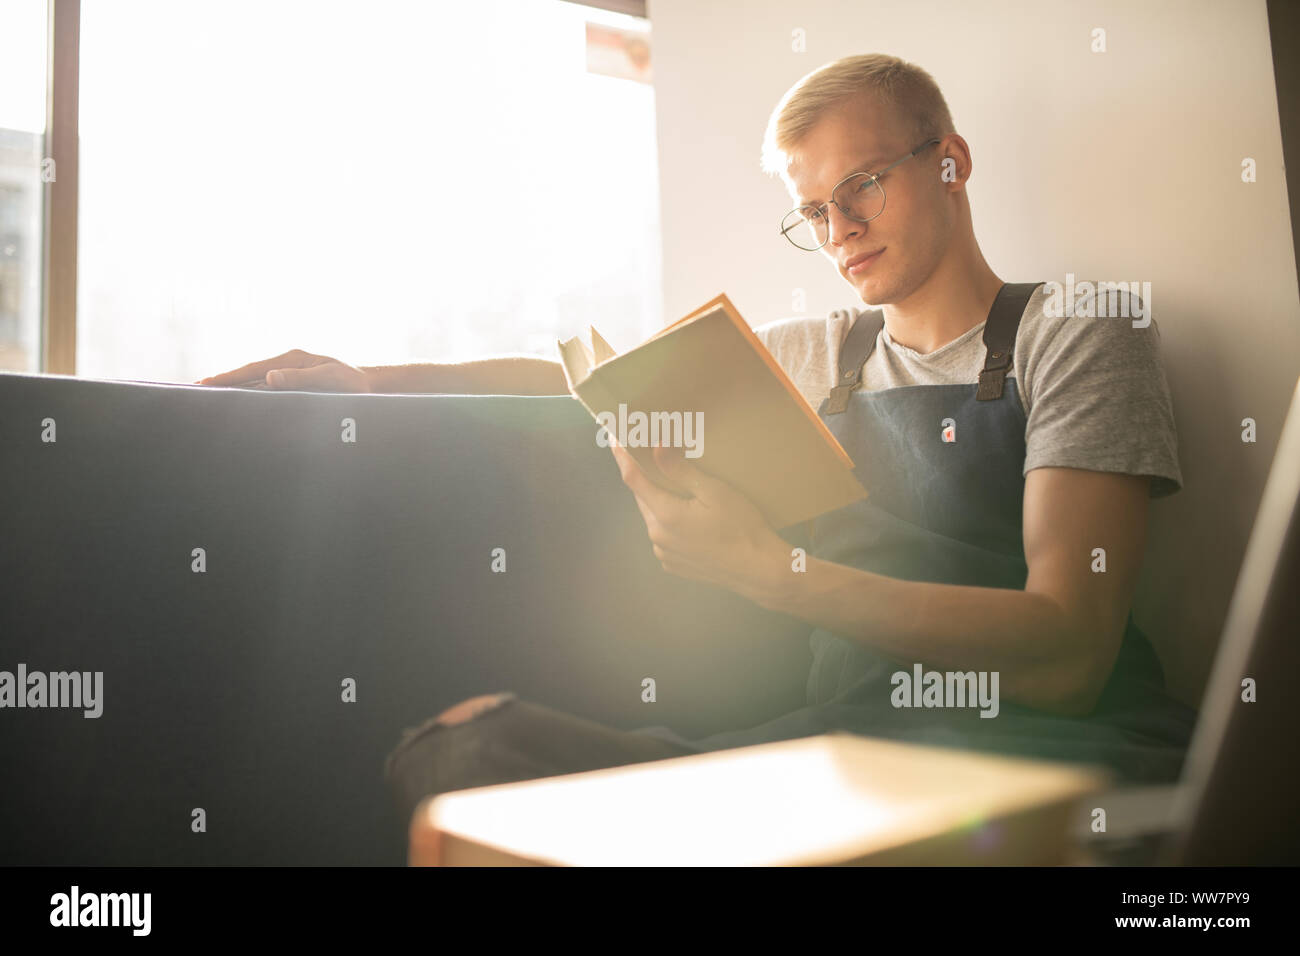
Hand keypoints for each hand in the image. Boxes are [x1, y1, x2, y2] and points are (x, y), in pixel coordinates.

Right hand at [194, 349, 371, 391]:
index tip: (207, 383)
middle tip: (196, 390)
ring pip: (255, 382)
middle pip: (249, 374)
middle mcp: (287, 364)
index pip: (254, 369)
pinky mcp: (294, 384)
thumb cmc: (353, 382)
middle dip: (224, 381)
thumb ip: (301, 378)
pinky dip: (249, 394)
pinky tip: (238, 402)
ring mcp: (289, 373)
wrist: (370, 386)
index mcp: (292, 359)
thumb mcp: (329, 378)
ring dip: (234, 388)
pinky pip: (266, 389)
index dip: (229, 377)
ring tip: (209, 396)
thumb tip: (269, 378)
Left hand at [609, 441, 788, 600]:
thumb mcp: (715, 492)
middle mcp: (657, 536)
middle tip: (646, 456)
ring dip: (658, 501)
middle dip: (643, 477)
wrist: (758, 569)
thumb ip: (680, 470)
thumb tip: (655, 447)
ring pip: (653, 517)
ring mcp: (664, 553)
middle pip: (642, 498)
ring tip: (674, 486)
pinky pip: (663, 536)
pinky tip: (687, 516)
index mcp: (665, 515)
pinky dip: (668, 522)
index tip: (612, 437)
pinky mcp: (673, 564)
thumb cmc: (741, 527)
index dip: (621, 457)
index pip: (633, 479)